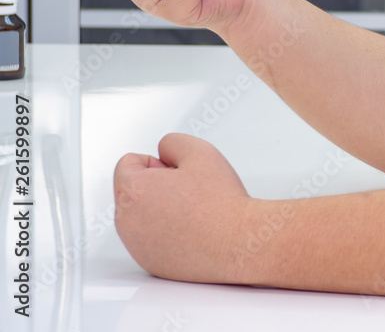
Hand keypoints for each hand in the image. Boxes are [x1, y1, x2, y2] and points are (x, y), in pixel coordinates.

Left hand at [114, 133, 250, 282]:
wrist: (236, 242)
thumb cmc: (219, 202)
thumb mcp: (199, 151)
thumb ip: (172, 142)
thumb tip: (164, 153)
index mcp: (131, 191)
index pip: (129, 163)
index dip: (158, 162)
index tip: (179, 174)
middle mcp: (126, 221)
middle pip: (134, 191)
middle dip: (158, 187)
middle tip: (190, 192)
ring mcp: (136, 246)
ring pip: (142, 216)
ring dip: (162, 210)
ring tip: (194, 213)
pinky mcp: (150, 263)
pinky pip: (152, 240)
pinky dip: (168, 234)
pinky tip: (194, 232)